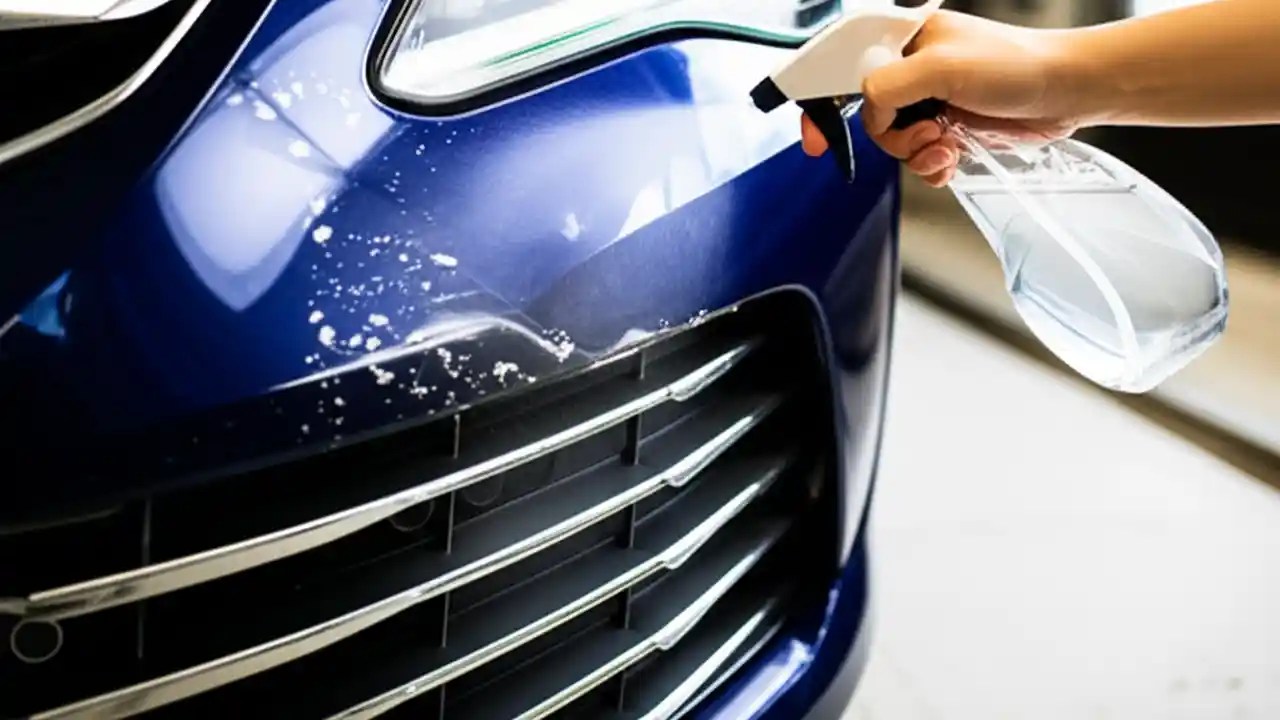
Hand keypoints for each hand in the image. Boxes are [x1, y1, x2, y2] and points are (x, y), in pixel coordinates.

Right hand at [800, 11, 1085, 186]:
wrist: (1067, 92)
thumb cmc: (1018, 65)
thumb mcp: (941, 68)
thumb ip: (888, 86)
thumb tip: (868, 112)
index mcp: (903, 39)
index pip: (844, 68)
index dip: (824, 103)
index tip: (817, 139)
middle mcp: (912, 69)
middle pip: (869, 117)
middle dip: (893, 136)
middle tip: (925, 132)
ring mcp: (931, 100)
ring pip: (895, 143)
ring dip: (917, 153)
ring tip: (947, 143)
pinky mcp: (949, 128)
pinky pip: (919, 158)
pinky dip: (933, 166)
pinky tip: (954, 156)